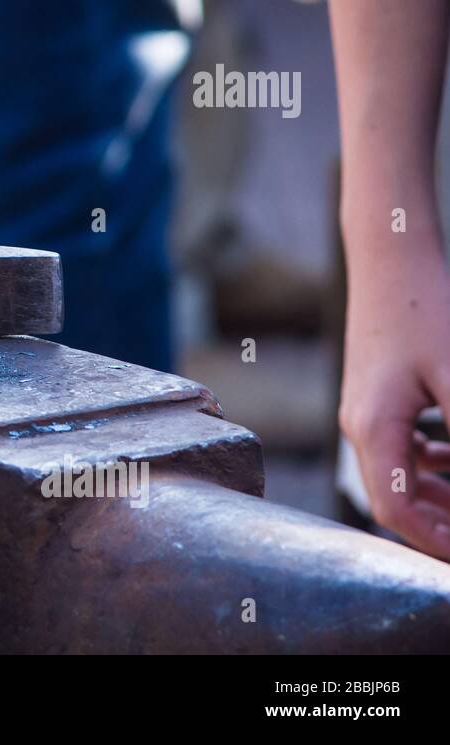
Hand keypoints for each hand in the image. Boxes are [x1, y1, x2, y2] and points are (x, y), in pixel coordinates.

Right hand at [340, 248, 449, 558]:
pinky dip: (436, 469)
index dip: (435, 543)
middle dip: (441, 527)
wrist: (390, 260)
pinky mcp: (378, 400)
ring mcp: (366, 413)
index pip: (395, 510)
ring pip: (401, 477)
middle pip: (395, 500)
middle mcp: (361, 426)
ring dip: (441, 499)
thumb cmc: (425, 310)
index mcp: (374, 428)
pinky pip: (403, 451)